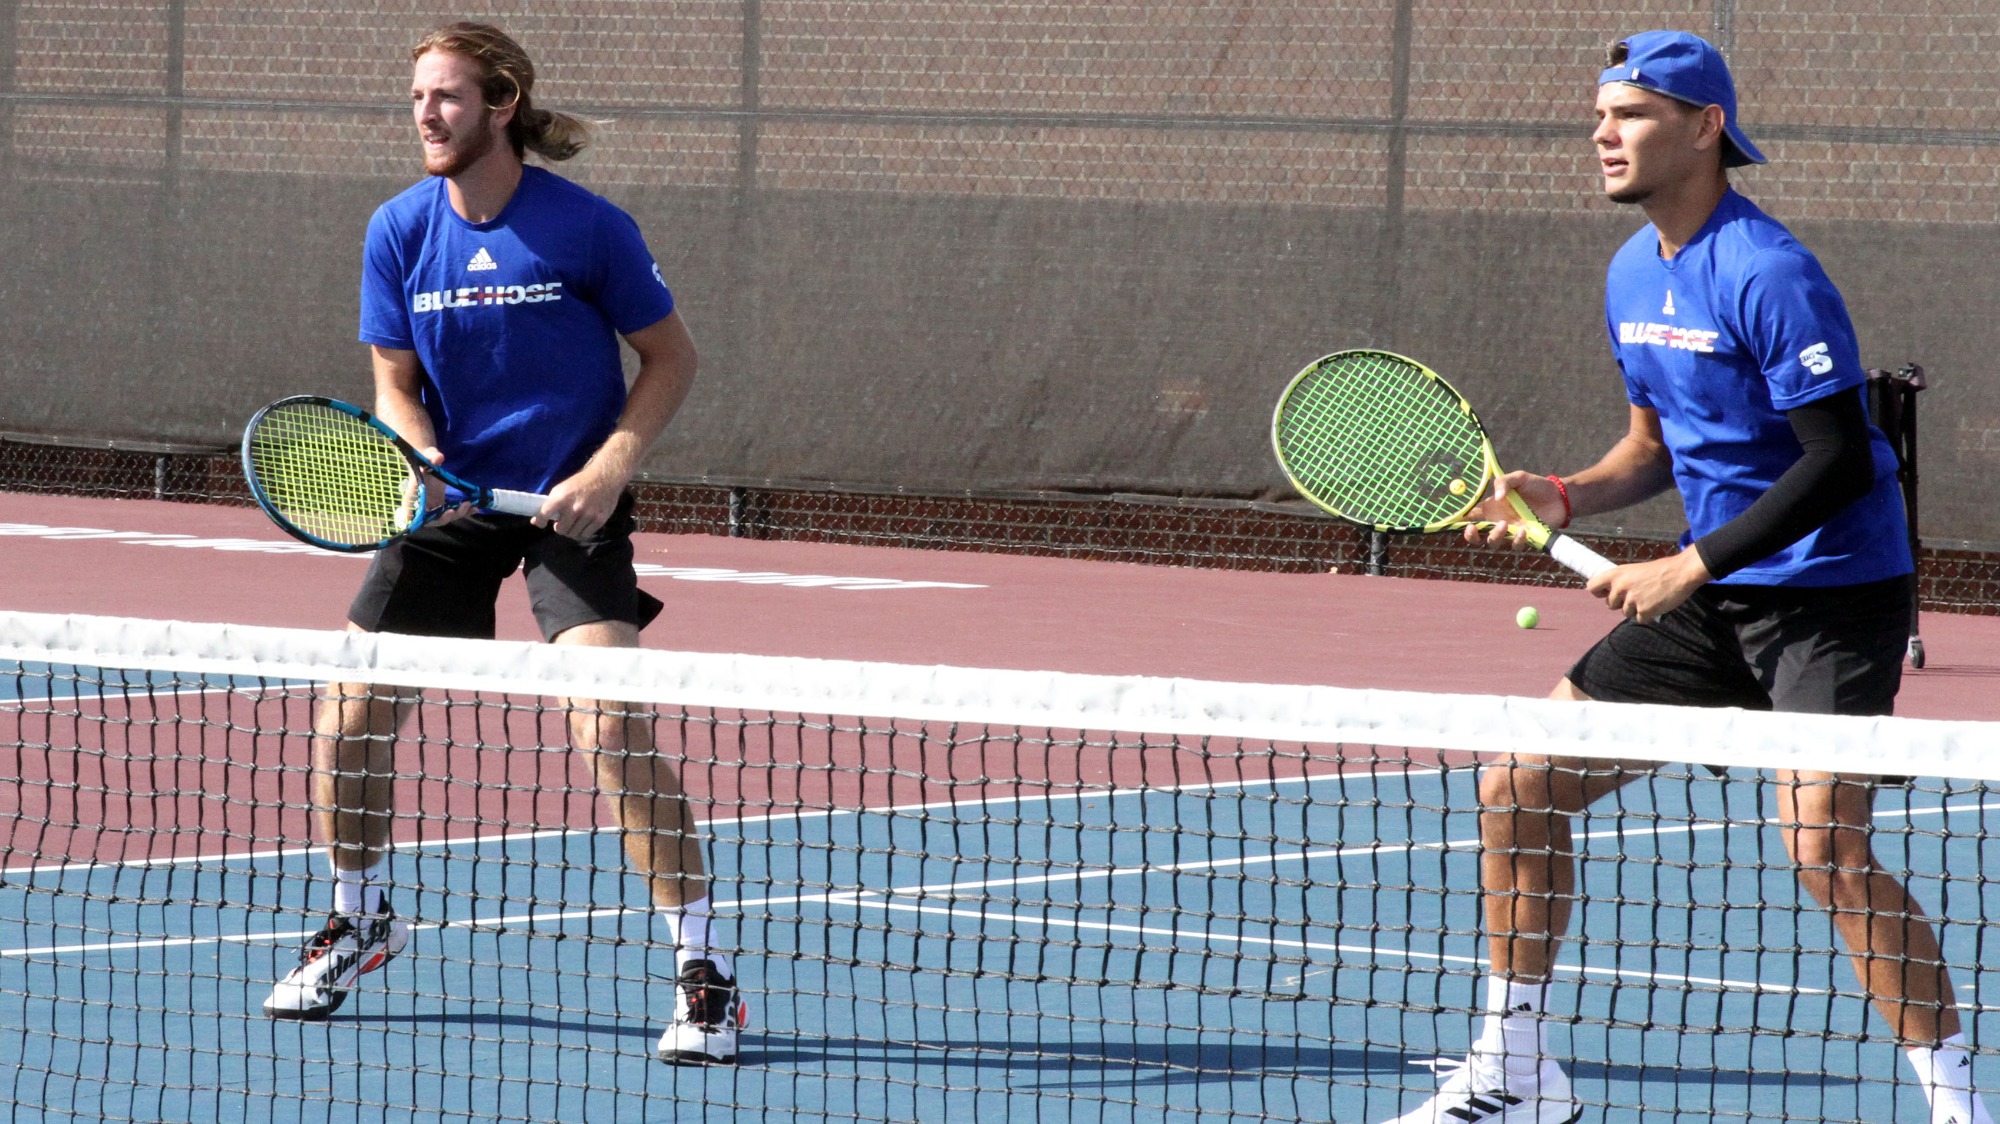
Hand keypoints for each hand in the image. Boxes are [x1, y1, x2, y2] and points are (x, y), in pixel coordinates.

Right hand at [400, 447, 472, 529]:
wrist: (430, 461)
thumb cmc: (426, 459)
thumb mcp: (428, 455)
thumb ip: (432, 456)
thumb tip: (439, 458)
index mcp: (414, 494)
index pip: (411, 510)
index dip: (417, 518)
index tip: (428, 517)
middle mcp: (423, 504)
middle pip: (431, 518)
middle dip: (444, 517)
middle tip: (454, 510)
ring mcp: (434, 506)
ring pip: (445, 517)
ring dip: (458, 514)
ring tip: (471, 506)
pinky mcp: (443, 505)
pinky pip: (453, 512)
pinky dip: (464, 512)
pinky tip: (475, 508)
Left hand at [535, 466, 624, 540]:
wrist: (605, 478)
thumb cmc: (580, 483)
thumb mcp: (561, 489)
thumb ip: (549, 504)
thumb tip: (535, 521)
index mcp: (562, 497)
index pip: (544, 515)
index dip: (540, 522)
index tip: (541, 523)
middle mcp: (574, 508)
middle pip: (560, 530)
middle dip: (560, 527)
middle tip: (563, 521)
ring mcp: (588, 515)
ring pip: (573, 534)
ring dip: (572, 530)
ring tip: (574, 523)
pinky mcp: (599, 520)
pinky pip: (585, 534)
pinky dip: (582, 532)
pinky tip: (583, 525)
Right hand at [1460, 471, 1564, 551]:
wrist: (1560, 496)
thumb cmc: (1537, 486)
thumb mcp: (1519, 478)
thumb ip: (1504, 482)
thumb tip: (1497, 498)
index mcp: (1492, 508)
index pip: (1471, 517)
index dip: (1460, 520)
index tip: (1456, 520)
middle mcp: (1498, 521)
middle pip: (1477, 536)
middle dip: (1471, 536)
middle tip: (1473, 530)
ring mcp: (1511, 532)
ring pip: (1494, 543)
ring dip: (1495, 536)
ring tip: (1505, 524)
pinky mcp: (1525, 539)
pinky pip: (1515, 545)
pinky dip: (1517, 540)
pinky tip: (1524, 530)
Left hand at [1585, 548, 1710, 623]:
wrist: (1681, 573)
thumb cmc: (1659, 570)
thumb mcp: (1634, 570)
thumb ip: (1621, 581)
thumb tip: (1612, 592)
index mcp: (1616, 574)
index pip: (1592, 587)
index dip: (1599, 593)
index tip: (1606, 593)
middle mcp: (1621, 587)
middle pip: (1610, 604)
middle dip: (1622, 603)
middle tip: (1637, 595)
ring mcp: (1632, 600)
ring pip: (1625, 613)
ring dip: (1636, 609)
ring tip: (1649, 598)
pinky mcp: (1644, 611)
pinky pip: (1640, 619)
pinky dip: (1648, 616)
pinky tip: (1656, 605)